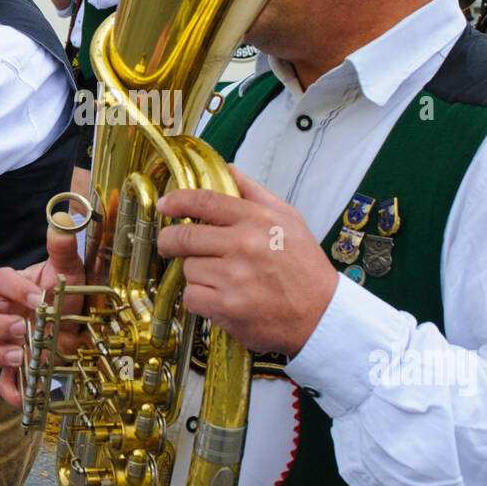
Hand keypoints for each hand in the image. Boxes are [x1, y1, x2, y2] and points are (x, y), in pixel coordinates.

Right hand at [0, 223, 85, 407]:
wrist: (85, 322)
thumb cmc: (70, 292)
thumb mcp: (70, 270)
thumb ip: (63, 248)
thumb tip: (61, 220)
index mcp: (14, 289)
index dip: (13, 288)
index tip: (39, 296)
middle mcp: (3, 315)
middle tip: (22, 329)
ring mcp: (5, 343)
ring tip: (22, 357)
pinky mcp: (15, 368)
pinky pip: (0, 382)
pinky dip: (9, 390)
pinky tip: (25, 393)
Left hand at [155, 166, 337, 356]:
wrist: (321, 316)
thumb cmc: (305, 268)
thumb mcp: (289, 219)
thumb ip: (256, 193)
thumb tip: (229, 170)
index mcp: (257, 219)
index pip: (204, 201)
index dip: (177, 201)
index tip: (165, 204)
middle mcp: (244, 245)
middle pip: (184, 236)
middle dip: (170, 240)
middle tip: (171, 244)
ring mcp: (234, 277)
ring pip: (188, 268)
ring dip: (197, 274)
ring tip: (220, 278)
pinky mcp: (227, 307)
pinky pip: (191, 296)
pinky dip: (200, 299)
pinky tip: (220, 298)